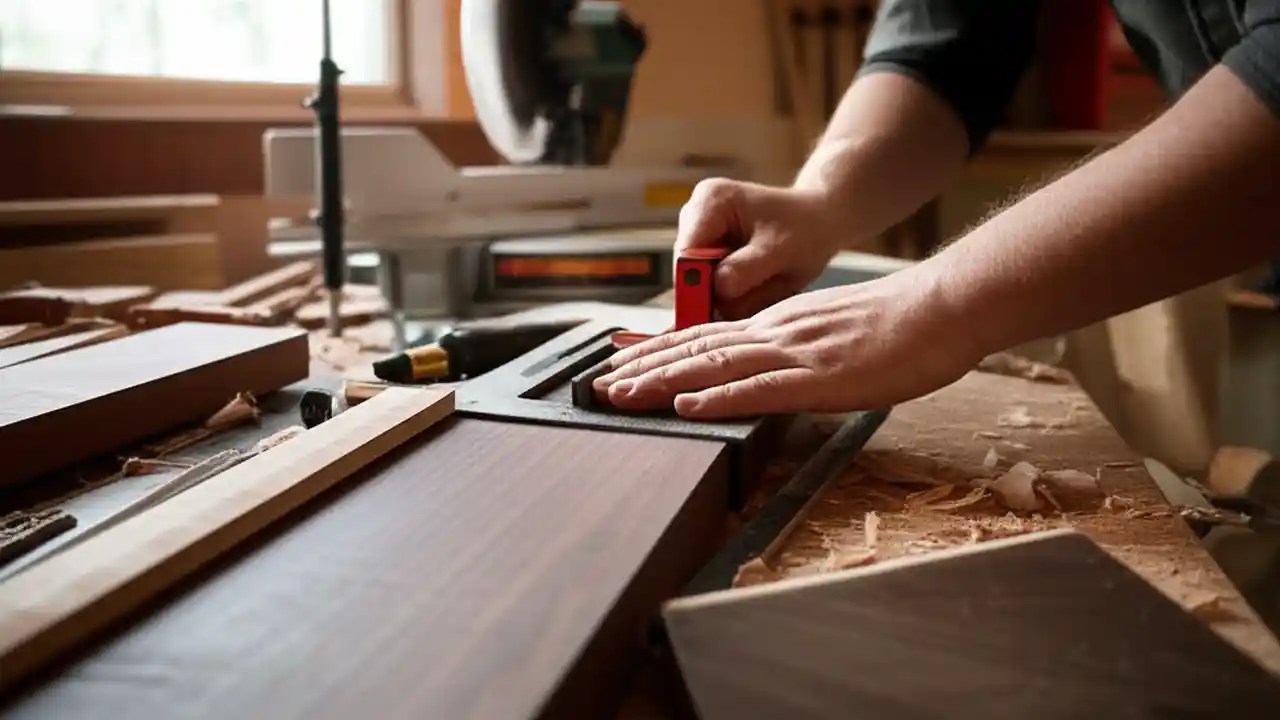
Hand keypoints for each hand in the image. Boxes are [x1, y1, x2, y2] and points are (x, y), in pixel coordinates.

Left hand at [592, 270, 982, 417]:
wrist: (942, 307)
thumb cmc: (898, 325)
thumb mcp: (834, 329)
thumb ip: (798, 346)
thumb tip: (769, 366)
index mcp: (779, 323)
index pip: (706, 335)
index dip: (658, 349)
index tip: (622, 359)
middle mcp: (776, 333)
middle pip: (696, 348)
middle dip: (643, 366)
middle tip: (599, 382)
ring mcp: (795, 354)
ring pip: (713, 367)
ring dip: (661, 382)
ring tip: (620, 395)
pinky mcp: (819, 377)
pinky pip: (759, 389)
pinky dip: (718, 398)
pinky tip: (687, 406)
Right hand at [678, 178, 852, 318]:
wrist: (821, 221)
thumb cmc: (805, 229)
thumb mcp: (779, 251)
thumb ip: (744, 270)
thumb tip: (715, 291)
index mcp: (709, 201)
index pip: (685, 256)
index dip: (696, 289)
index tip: (717, 314)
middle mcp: (695, 214)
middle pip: (687, 273)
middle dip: (717, 294)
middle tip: (754, 298)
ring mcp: (699, 234)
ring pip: (699, 285)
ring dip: (730, 296)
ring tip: (765, 283)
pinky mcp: (707, 253)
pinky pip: (711, 287)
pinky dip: (734, 294)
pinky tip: (759, 283)